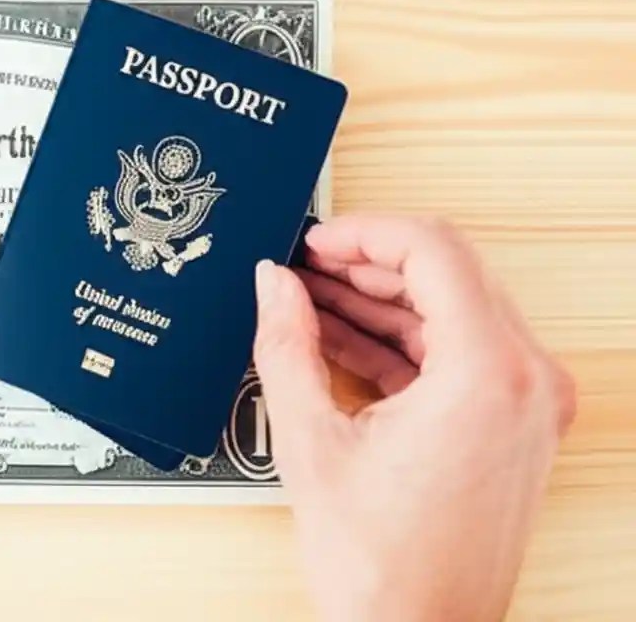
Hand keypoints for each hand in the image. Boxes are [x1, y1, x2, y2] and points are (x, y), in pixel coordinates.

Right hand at [253, 216, 575, 621]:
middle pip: (447, 273)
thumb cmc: (381, 568)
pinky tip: (339, 339)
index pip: (432, 250)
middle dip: (366, 263)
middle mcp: (526, 381)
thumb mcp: (309, 441)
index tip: (314, 238)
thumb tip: (272, 285)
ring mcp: (528, 403)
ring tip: (310, 300)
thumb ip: (284, 344)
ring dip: (380, 300)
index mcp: (486, 373)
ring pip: (452, 309)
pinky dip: (401, 339)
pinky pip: (457, 352)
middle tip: (303, 266)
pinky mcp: (513, 423)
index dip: (362, 232)